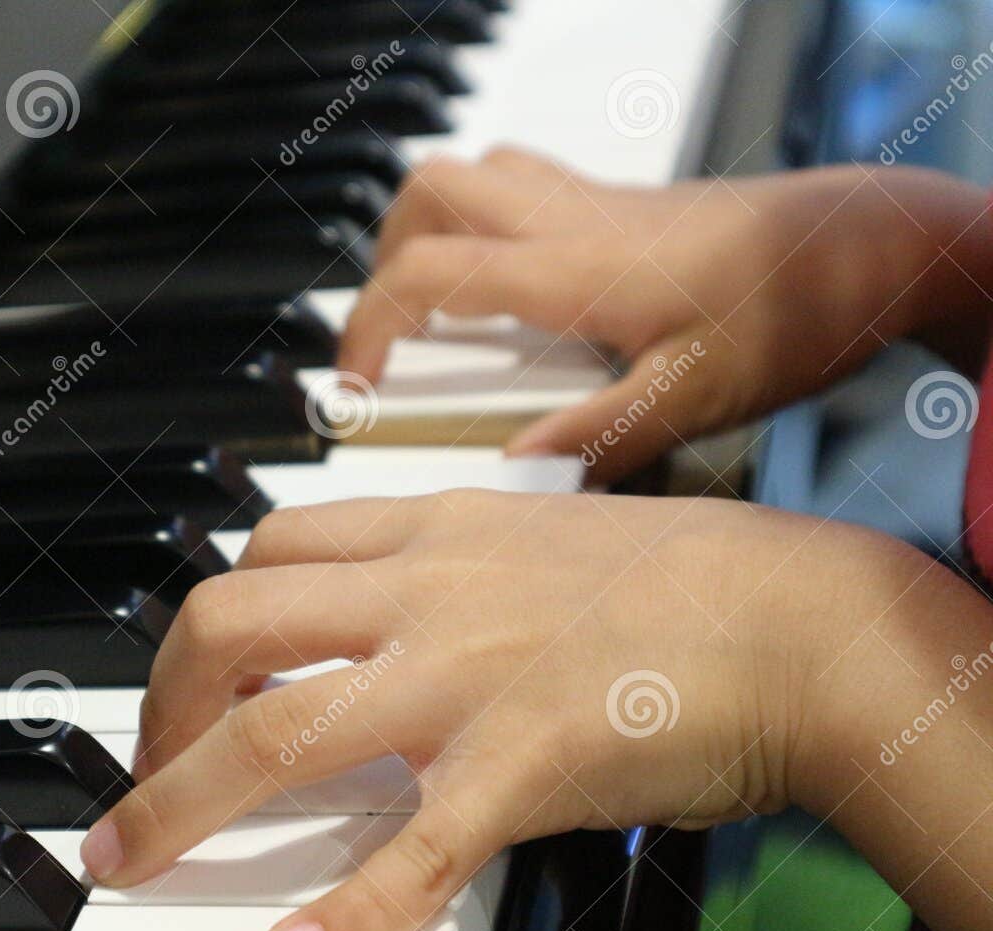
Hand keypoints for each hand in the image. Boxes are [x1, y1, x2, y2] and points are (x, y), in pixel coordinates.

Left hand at [77, 490, 942, 930]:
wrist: (809, 621)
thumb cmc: (695, 585)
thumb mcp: (545, 542)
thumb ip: (456, 572)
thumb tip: (387, 624)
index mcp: (437, 530)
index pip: (272, 548)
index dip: (209, 621)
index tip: (195, 678)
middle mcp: (430, 590)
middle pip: (229, 622)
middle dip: (158, 702)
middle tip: (148, 766)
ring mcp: (467, 676)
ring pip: (277, 732)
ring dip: (181, 801)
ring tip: (129, 857)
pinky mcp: (525, 764)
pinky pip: (414, 850)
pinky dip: (345, 911)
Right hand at [338, 150, 992, 481]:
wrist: (867, 244)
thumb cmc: (795, 312)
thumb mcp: (696, 398)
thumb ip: (596, 435)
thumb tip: (513, 466)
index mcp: (572, 271)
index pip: (425, 274)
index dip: (368, 329)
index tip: (355, 388)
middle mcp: (570, 221)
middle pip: (429, 191)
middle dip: (384, 260)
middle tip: (396, 336)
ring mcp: (595, 203)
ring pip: (474, 174)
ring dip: (432, 231)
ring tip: (440, 310)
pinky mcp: (621, 205)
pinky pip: (525, 184)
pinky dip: (489, 224)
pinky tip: (518, 291)